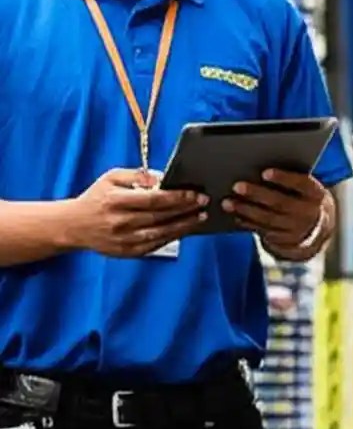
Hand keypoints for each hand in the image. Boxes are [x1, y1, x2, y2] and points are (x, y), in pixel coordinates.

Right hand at [67, 168, 206, 256]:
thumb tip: (162, 178)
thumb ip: (137, 175)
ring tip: (200, 217)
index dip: (177, 197)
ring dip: (183, 226)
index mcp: (115, 201)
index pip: (153, 200)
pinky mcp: (125, 252)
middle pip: (160, 217)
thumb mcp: (111, 178)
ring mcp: (122, 240)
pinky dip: (171, 238)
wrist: (73, 226)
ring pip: (160, 234)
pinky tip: (184, 229)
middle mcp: (119, 222)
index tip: (194, 193)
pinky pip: (154, 246)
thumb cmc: (96, 198)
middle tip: (204, 202)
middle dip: (185, 209)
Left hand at [224, 169, 328, 254]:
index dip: (284, 178)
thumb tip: (258, 167)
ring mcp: (297, 230)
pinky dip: (247, 223)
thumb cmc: (302, 195)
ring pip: (268, 219)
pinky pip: (263, 231)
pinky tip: (235, 215)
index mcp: (316, 194)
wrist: (316, 225)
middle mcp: (309, 213)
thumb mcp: (304, 187)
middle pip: (281, 203)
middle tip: (237, 186)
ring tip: (227, 202)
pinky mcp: (284, 241)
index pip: (302, 184)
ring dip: (246, 210)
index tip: (264, 172)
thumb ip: (290, 178)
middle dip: (257, 194)